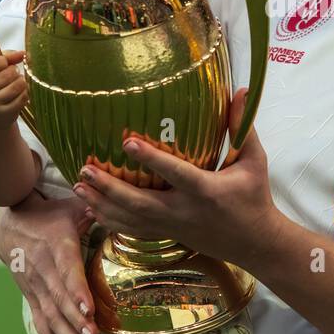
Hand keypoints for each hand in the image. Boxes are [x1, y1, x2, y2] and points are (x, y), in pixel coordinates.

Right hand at [0, 48, 27, 128]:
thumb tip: (23, 53)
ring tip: (18, 80)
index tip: (4, 63)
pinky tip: (20, 91)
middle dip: (14, 71)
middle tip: (13, 72)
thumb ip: (6, 57)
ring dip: (22, 81)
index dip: (4, 60)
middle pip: (7, 75)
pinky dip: (25, 92)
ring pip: (17, 86)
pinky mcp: (4, 113)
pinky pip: (23, 97)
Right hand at [0, 188, 116, 333]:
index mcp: (58, 249)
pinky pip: (42, 327)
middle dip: (77, 324)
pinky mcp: (32, 299)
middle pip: (61, 302)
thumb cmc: (51, 214)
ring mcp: (36, 288)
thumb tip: (116, 207)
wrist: (11, 222)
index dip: (77, 292)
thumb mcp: (71, 208)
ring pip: (51, 319)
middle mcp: (45, 272)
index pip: (68, 273)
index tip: (89, 310)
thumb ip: (93, 211)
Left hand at [71, 87, 282, 269]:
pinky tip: (91, 208)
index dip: (150, 158)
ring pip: (131, 219)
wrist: (254, 242)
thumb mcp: (253, 160)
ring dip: (102, 203)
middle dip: (110, 187)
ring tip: (78, 186)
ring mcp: (173, 227)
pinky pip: (133, 231)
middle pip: (140, 202)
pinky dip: (110, 221)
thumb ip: (243, 126)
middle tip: (85, 169)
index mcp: (206, 190)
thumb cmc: (254, 196)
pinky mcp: (167, 236)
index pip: (174, 173)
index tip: (126, 142)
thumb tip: (241, 91)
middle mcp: (184, 211)